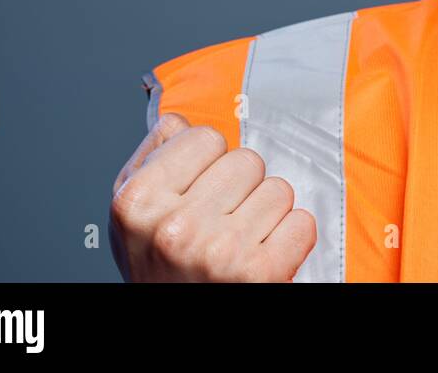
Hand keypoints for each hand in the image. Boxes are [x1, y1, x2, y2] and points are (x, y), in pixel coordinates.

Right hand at [109, 113, 316, 281]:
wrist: (171, 316)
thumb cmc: (159, 265)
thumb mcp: (133, 211)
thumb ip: (152, 157)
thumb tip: (180, 121)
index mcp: (138, 202)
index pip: (206, 137)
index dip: (207, 161)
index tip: (197, 191)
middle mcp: (176, 227)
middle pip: (247, 160)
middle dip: (241, 186)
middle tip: (220, 219)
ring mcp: (220, 252)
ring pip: (279, 189)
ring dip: (267, 211)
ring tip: (240, 238)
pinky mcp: (259, 274)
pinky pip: (303, 223)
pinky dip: (291, 238)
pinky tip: (262, 254)